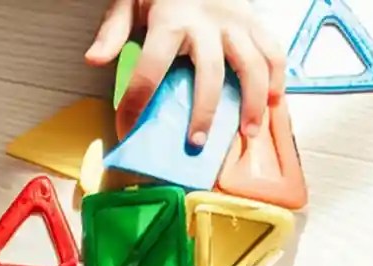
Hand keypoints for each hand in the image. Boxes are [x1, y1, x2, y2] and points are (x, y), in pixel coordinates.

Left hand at [85, 0, 286, 143]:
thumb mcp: (129, 1)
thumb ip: (112, 31)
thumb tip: (93, 59)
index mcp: (170, 20)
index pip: (150, 68)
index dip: (137, 102)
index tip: (126, 129)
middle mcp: (208, 22)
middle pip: (210, 72)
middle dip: (204, 112)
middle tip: (195, 145)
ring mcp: (236, 21)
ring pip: (252, 64)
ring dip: (253, 102)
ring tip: (247, 134)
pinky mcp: (255, 21)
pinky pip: (273, 51)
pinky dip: (278, 78)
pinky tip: (275, 103)